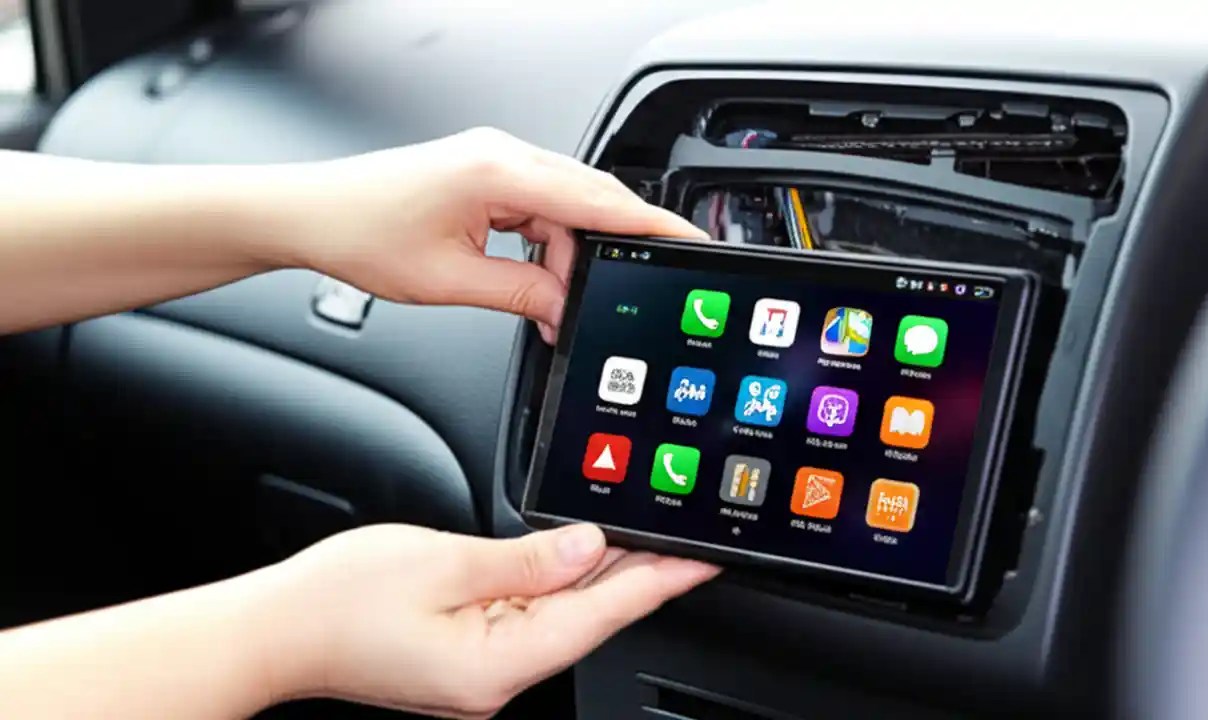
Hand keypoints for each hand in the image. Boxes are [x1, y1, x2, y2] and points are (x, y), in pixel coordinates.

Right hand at [257, 524, 718, 717]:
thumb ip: (525, 559)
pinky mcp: (465, 658)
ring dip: (600, 580)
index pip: (601, 617)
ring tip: (646, 541)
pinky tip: (576, 561)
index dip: (658, 582)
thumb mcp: (440, 561)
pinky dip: (556, 588)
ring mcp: (480, 673)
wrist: (273, 633)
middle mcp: (496, 680)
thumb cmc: (337, 601)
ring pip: (560, 619)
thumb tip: (589, 550)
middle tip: (687, 538)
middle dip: (639, 577)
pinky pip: (527, 619)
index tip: (703, 560)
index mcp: (496, 663)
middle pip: (587, 620)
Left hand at [276, 128, 704, 342]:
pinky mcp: (485, 175)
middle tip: (608, 301)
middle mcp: (503, 155)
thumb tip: (567, 306)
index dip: (650, 225)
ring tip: (554, 302)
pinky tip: (537, 278)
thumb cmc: (361, 232)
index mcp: (499, 170)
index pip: (598, 199)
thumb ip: (523, 293)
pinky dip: (546, 244)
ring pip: (564, 209)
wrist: (310, 214)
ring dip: (567, 256)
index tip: (687, 240)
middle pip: (588, 202)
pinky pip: (539, 208)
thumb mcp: (452, 281)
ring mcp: (494, 162)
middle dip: (604, 254)